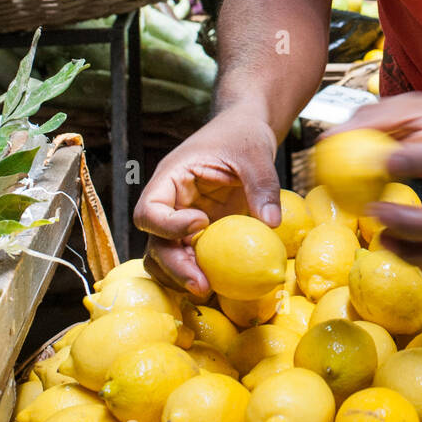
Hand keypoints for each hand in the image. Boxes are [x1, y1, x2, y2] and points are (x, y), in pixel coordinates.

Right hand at [134, 109, 279, 298]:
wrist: (245, 131)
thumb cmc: (243, 135)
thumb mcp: (255, 153)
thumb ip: (262, 185)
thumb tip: (271, 224)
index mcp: (171, 179)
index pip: (149, 211)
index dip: (168, 226)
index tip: (201, 223)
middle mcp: (170, 204)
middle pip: (155, 243)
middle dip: (175, 267)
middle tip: (202, 285)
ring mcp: (183, 222)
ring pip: (165, 258)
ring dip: (181, 277)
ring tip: (209, 290)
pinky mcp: (200, 235)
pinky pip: (191, 260)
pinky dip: (199, 273)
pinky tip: (220, 286)